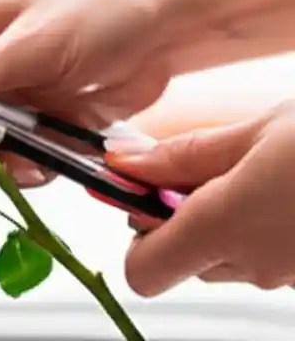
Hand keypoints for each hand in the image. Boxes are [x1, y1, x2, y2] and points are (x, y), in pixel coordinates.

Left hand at [112, 101, 294, 295]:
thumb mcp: (261, 130)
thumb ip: (187, 154)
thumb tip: (128, 163)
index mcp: (225, 230)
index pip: (143, 268)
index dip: (136, 228)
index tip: (143, 186)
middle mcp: (256, 266)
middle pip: (184, 258)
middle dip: (183, 214)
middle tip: (208, 166)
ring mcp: (290, 277)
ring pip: (230, 257)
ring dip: (227, 220)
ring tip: (258, 170)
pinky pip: (269, 255)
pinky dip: (265, 227)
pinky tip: (285, 189)